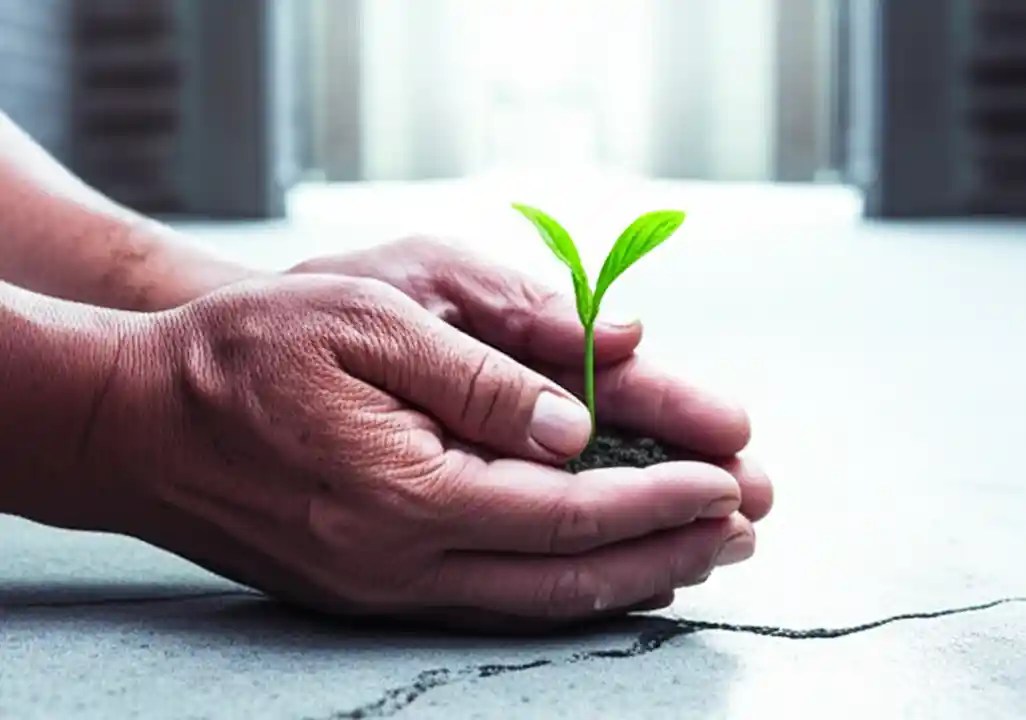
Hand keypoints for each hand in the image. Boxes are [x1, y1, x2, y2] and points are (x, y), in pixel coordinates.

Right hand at [93, 275, 752, 627]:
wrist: (135, 421)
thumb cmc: (246, 352)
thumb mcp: (368, 318)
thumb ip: (482, 373)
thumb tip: (578, 421)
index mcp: (406, 493)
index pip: (569, 510)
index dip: (659, 496)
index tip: (728, 478)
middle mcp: (400, 563)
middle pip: (568, 578)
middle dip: (669, 552)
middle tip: (745, 527)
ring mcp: (382, 587)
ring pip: (536, 601)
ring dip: (628, 577)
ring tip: (703, 551)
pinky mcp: (369, 588)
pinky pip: (492, 597)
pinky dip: (565, 584)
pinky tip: (606, 565)